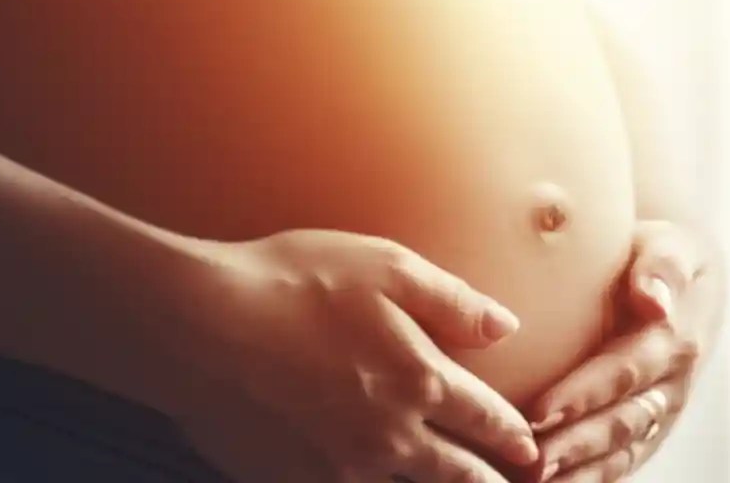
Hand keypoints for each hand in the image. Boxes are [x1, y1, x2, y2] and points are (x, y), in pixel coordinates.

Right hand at [168, 228, 539, 482]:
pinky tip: (361, 477)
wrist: (198, 327)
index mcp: (420, 382)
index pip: (486, 421)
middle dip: (486, 481)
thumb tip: (507, 327)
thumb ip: (453, 302)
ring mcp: (339, 468)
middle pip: (456, 475)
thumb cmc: (292, 283)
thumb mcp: (385, 267)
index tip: (531, 451)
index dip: (514, 438)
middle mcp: (389, 438)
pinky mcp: (293, 480)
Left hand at [525, 221, 708, 481]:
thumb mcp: (671, 245)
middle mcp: (669, 387)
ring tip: (531, 482)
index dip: (583, 396)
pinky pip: (618, 463)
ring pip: (618, 452)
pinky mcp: (645, 431)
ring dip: (578, 471)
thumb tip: (654, 300)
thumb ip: (663, 267)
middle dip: (574, 446)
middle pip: (619, 423)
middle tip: (529, 460)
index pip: (624, 373)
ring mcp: (658, 415)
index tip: (539, 412)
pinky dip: (588, 479)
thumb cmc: (661, 255)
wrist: (683, 281)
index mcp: (673, 341)